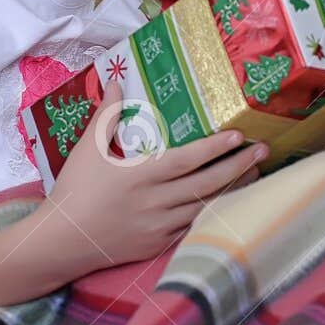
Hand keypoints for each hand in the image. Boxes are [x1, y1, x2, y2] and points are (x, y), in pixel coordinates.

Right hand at [41, 81, 266, 270]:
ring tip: (255, 172)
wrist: (62, 241)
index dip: (214, 148)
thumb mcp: (87, 149)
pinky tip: (228, 199)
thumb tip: (117, 81)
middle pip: (207, 184)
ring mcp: (159, 227)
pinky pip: (194, 226)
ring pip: (206, 206)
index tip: (238, 135)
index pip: (186, 161)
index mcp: (139, 177)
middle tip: (263, 150)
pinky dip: (213, 211)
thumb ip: (106, 114)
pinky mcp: (159, 244)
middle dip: (239, 167)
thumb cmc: (74, 191)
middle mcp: (155, 203)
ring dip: (233, 189)